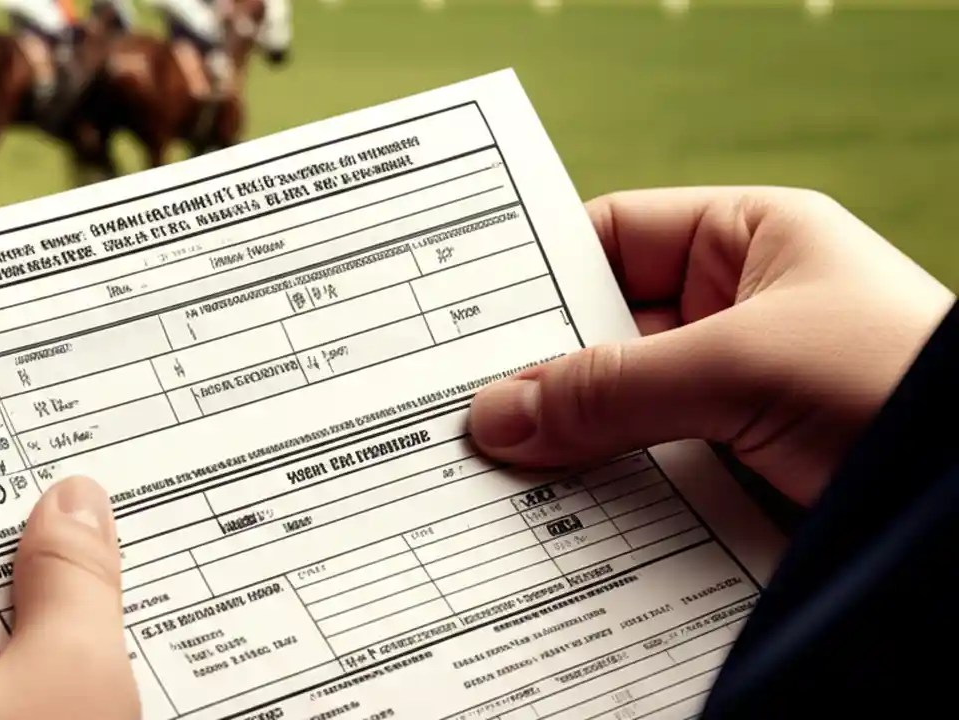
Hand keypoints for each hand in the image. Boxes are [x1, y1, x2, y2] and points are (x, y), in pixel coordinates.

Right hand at [468, 187, 953, 505]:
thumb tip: (494, 414)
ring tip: (484, 468)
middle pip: (606, 335)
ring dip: (567, 443)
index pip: (612, 240)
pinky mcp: (742, 471)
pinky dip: (606, 494)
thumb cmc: (900, 385)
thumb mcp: (744, 366)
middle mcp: (736, 313)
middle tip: (451, 408)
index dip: (537, 273)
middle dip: (538, 375)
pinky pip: (652, 472)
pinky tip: (553, 513)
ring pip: (623, 411)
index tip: (457, 315)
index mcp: (746, 243)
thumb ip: (612, 387)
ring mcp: (738, 397)